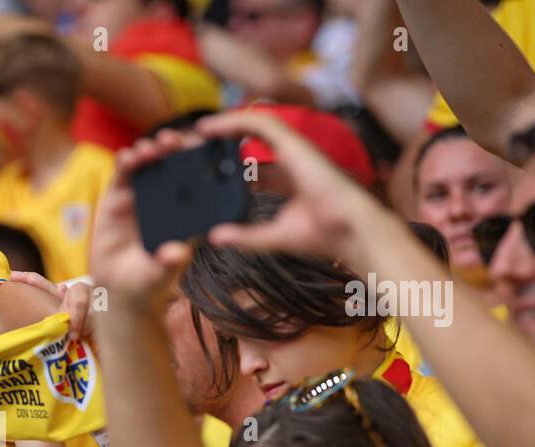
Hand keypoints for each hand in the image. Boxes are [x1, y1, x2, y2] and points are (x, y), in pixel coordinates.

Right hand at [89, 129, 195, 313]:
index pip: (197, 179)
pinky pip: (123, 176)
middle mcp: (165, 200)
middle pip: (173, 164)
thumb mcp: (161, 275)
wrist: (118, 290)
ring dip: (150, 151)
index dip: (200, 161)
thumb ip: (168, 264)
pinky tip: (127, 157)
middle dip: (174, 148)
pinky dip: (125, 163)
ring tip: (151, 150)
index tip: (204, 149)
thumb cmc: (149, 282)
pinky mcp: (117, 199)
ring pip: (148, 164)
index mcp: (185, 213)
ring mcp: (141, 197)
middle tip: (173, 141)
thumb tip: (177, 254)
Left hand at [195, 110, 377, 259]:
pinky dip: (232, 122)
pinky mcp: (293, 143)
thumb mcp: (272, 236)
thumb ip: (245, 235)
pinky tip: (207, 128)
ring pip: (248, 127)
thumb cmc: (322, 234)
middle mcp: (287, 159)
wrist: (349, 230)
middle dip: (214, 144)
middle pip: (244, 143)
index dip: (223, 165)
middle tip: (184, 148)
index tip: (197, 170)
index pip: (249, 166)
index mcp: (285, 178)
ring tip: (190, 135)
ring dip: (217, 129)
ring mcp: (291, 148)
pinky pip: (257, 122)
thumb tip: (214, 237)